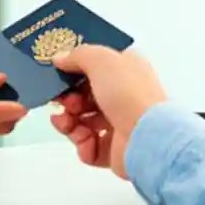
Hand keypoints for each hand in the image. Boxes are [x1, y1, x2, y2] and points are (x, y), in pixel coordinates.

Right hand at [49, 46, 166, 177]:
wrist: (147, 136)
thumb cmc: (129, 94)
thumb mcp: (101, 60)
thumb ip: (78, 55)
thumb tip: (60, 58)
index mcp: (126, 71)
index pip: (96, 67)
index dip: (75, 70)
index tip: (58, 73)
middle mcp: (123, 96)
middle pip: (84, 96)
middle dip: (68, 99)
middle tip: (64, 101)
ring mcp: (119, 124)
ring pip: (83, 122)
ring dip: (69, 122)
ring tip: (68, 123)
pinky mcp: (114, 150)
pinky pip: (89, 147)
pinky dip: (82, 144)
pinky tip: (84, 138)